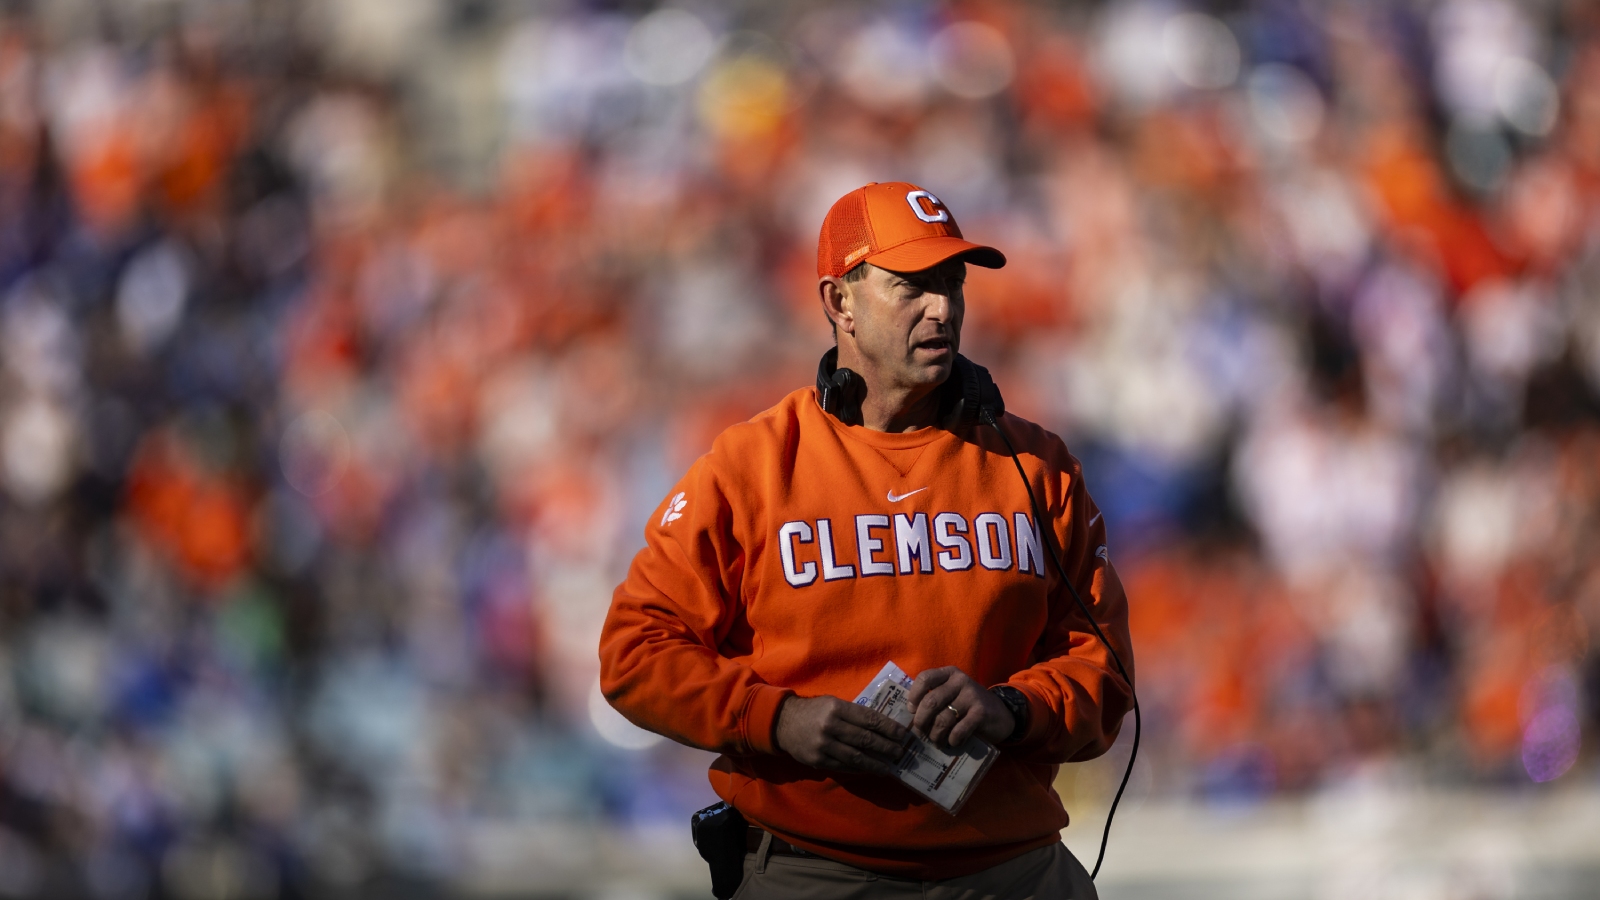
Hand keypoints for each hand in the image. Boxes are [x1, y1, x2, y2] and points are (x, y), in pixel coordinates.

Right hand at [773, 695, 910, 774]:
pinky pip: (843, 766)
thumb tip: (883, 726)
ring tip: (889, 767)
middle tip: (900, 752)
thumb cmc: (814, 710)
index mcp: (837, 708)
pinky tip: (869, 769)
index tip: (903, 734)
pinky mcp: (817, 760)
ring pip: (856, 756)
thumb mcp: (833, 703)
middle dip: (886, 747)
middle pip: (865, 739)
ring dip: (875, 763)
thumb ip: (855, 713)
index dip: (889, 728)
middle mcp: (831, 726)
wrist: (783, 722)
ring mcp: (823, 745)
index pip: (870, 719)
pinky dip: (859, 769)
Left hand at [906, 667, 1014, 748]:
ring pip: (943, 719)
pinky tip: (953, 742)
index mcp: (949, 673)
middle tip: (922, 732)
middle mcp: (960, 681)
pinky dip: (952, 740)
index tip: (912, 711)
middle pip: (930, 702)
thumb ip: (934, 697)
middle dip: (921, 721)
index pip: (925, 678)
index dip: (914, 696)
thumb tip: (911, 714)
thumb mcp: (952, 694)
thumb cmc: (969, 706)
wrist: (1002, 713)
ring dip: (936, 735)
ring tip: (936, 741)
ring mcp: (971, 696)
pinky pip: (958, 730)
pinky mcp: (981, 713)